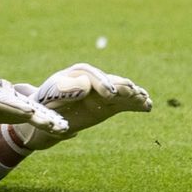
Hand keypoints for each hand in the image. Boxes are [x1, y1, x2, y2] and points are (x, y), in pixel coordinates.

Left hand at [9, 63, 152, 149]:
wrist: (44, 117)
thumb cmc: (43, 106)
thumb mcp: (49, 97)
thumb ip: (66, 90)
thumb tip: (85, 86)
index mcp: (76, 74)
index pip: (91, 75)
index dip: (101, 83)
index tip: (109, 93)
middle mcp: (92, 80)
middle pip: (110, 80)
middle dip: (121, 86)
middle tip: (132, 92)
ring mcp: (102, 92)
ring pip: (120, 90)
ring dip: (132, 94)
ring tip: (144, 99)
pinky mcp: (109, 104)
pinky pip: (125, 102)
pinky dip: (136, 103)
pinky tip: (148, 106)